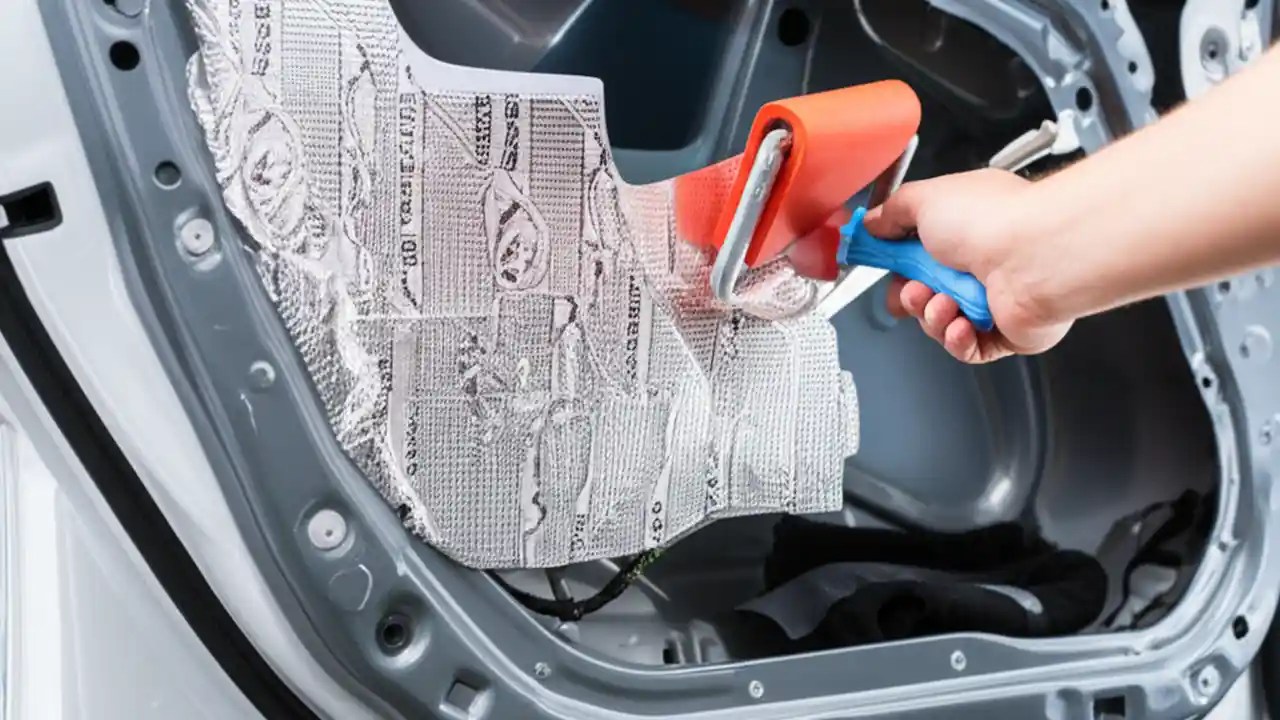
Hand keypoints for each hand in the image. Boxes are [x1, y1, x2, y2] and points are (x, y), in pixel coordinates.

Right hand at [863, 168, 1072, 363]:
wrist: (1036, 258)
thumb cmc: (993, 222)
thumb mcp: (925, 199)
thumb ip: (893, 211)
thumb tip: (874, 224)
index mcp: (965, 226)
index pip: (917, 250)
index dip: (894, 261)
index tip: (877, 263)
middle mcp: (982, 261)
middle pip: (924, 291)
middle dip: (908, 296)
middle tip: (912, 291)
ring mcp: (995, 298)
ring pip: (941, 321)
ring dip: (931, 316)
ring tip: (942, 303)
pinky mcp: (1007, 332)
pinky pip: (968, 347)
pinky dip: (957, 340)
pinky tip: (960, 323)